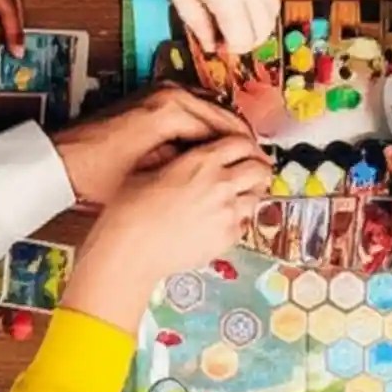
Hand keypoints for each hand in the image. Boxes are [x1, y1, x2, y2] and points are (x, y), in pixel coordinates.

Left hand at [53, 85, 251, 204]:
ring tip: (243, 157)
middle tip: (260, 163)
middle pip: (222, 113)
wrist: (65, 159)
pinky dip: (210, 124)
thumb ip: (195, 166)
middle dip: (242, 138)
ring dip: (227, 130)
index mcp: (172, 108)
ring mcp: (162, 92)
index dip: (246, 149)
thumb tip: (225, 169)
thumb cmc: (101, 172)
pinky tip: (216, 147)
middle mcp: (169, 93)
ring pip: (211, 109)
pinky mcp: (156, 98)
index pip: (224, 126)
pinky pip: (196, 108)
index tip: (261, 166)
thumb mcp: (154, 175)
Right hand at [62, 136, 271, 330]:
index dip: (245, 146)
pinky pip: (246, 223)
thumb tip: (191, 156)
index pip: (241, 142)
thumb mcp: (151, 169)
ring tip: (237, 198)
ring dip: (251, 193)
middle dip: (258, 168)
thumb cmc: (131, 210)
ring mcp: (228, 211)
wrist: (131, 249)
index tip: (243, 151)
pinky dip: (240, 219)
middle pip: (260, 167)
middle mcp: (220, 183)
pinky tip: (222, 221)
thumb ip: (180, 159)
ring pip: (258, 195)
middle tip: (250, 173)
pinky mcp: (228, 236)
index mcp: (201, 161)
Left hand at [139, 0, 276, 53]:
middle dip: (248, 38)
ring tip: (234, 14)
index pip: (244, 40)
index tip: (219, 45)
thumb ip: (197, 22)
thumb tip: (211, 43)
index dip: (231, 49)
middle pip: (265, 28)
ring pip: (272, 7)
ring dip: (257, 19)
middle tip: (228, 35)